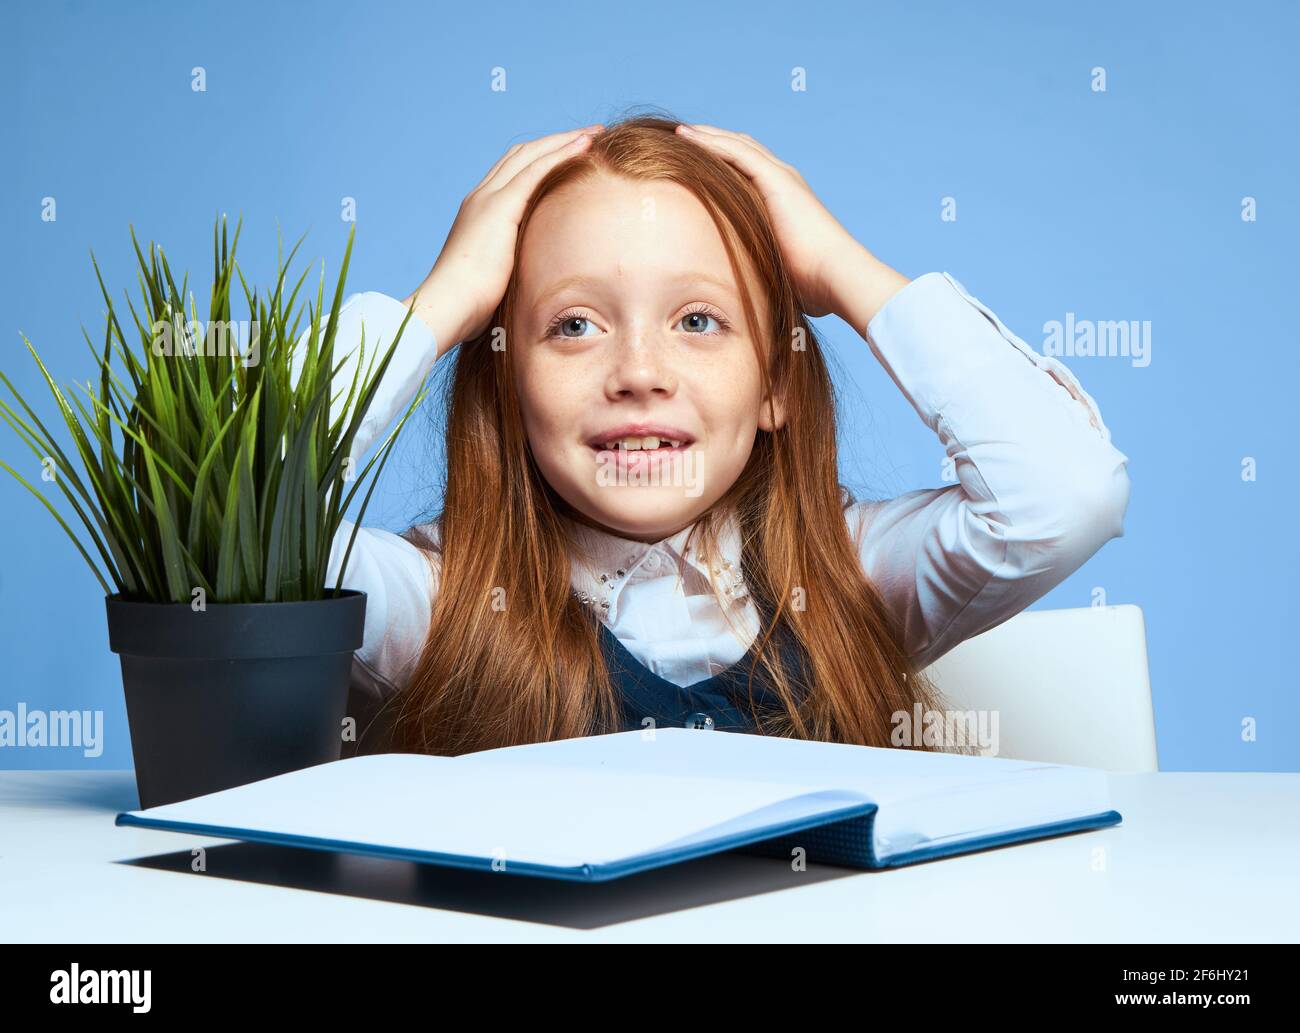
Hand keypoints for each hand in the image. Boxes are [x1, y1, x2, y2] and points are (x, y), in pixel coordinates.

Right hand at [402, 124, 605, 353]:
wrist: (447, 308)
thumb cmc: (468, 308)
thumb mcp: (496, 282)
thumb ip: (512, 272)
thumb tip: (530, 288)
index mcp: (478, 214)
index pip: (512, 174)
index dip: (540, 161)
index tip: (568, 157)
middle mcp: (480, 198)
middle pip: (522, 155)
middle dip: (555, 142)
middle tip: (588, 136)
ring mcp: (488, 199)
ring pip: (531, 155)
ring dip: (564, 140)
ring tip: (594, 134)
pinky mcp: (500, 207)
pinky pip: (537, 169)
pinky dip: (562, 153)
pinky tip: (585, 145)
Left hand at [674, 123, 906, 323]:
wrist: (836, 277)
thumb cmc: (813, 286)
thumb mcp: (778, 272)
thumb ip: (763, 272)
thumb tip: (748, 297)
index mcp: (785, 201)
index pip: (749, 171)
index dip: (723, 163)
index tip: (694, 164)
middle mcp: (785, 182)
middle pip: (742, 150)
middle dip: (713, 142)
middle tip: (682, 139)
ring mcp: (782, 177)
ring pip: (736, 145)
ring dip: (706, 136)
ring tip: (679, 133)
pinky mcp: (777, 179)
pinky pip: (735, 152)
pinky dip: (710, 141)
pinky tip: (687, 137)